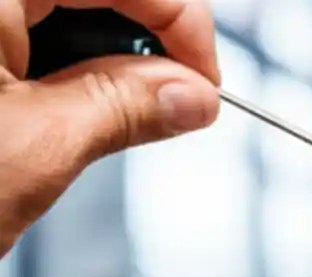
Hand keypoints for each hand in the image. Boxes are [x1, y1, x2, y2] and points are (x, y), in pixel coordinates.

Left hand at [0, 0, 219, 256]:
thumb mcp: (37, 144)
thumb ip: (125, 105)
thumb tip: (195, 96)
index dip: (186, 28)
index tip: (205, 86)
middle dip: (143, 44)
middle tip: (166, 106)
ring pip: (64, 13)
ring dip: (97, 59)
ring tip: (103, 118)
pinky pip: (23, 30)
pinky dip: (54, 66)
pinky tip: (56, 110)